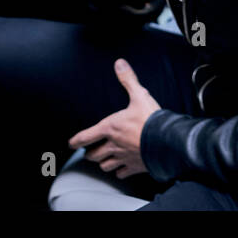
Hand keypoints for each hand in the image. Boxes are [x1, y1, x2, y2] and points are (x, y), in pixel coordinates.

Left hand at [68, 59, 160, 178]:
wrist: (167, 141)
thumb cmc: (150, 118)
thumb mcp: (139, 95)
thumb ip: (128, 80)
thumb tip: (119, 63)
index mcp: (110, 128)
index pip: (86, 136)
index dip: (76, 140)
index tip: (71, 143)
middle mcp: (114, 145)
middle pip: (94, 155)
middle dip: (90, 153)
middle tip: (89, 152)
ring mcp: (124, 158)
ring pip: (106, 165)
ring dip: (103, 162)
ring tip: (103, 160)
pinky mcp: (135, 166)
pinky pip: (121, 173)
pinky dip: (119, 172)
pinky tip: (121, 169)